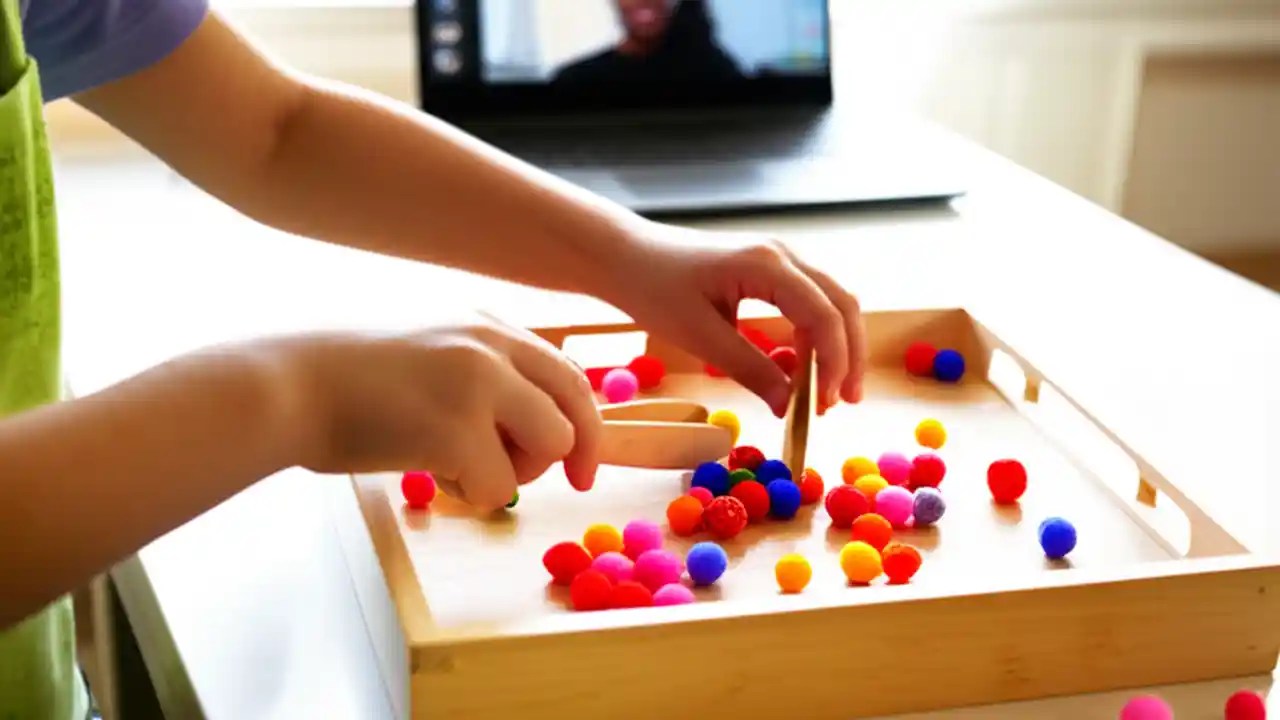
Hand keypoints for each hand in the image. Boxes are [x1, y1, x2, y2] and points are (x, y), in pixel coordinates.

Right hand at [275, 315, 601, 508]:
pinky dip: (468, 496)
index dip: (584, 419)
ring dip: (511, 474)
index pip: (566, 372)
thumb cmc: (343, 378)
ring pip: (547, 449)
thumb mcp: (427, 347)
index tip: (581, 460)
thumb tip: (536, 414)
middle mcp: (489, 346)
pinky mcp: (457, 431)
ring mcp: (477, 385)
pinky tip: (426, 473)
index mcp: (484, 324)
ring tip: (454, 465)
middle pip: (574, 407)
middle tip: (576, 485)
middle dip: (579, 452)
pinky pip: (497, 489)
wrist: (283, 386)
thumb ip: (482, 369)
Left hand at [602, 221, 864, 417]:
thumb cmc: (652, 288)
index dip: (832, 363)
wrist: (623, 255)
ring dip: (835, 346)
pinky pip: (807, 301)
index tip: (823, 406)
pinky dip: (814, 335)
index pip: (824, 315)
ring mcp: (778, 259)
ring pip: (830, 302)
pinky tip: (803, 368)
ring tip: (826, 393)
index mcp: (768, 265)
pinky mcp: (767, 270)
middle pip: (841, 304)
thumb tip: (789, 405)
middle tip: (843, 403)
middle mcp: (783, 255)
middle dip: (847, 355)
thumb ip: (750, 369)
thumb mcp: (700, 336)